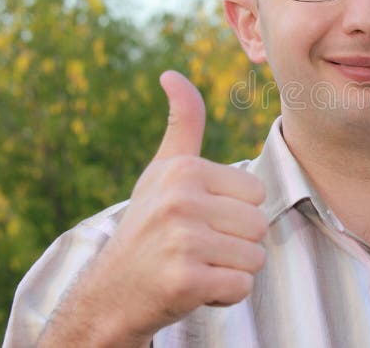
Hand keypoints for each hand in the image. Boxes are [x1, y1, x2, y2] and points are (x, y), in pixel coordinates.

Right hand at [83, 71, 267, 341]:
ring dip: (231, 270)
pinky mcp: (184, 280)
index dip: (235, 213)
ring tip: (195, 265)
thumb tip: (172, 74)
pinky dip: (223, 295)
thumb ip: (183, 124)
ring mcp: (181, 240)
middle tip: (197, 248)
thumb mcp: (163, 170)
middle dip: (236, 244)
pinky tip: (192, 289)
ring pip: (254, 257)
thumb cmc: (148, 224)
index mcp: (184, 170)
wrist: (110, 292)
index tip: (200, 220)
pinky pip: (241, 287)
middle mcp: (181, 200)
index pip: (257, 193)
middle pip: (259, 225)